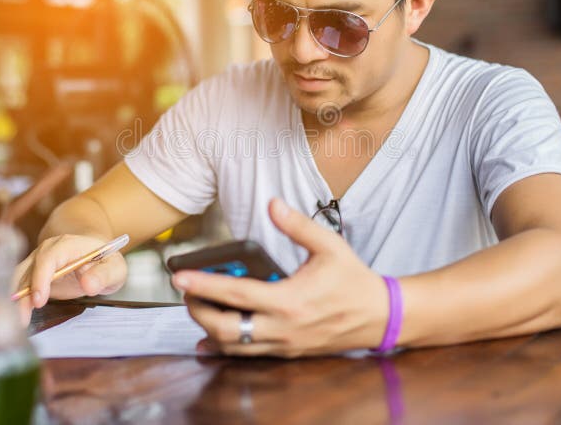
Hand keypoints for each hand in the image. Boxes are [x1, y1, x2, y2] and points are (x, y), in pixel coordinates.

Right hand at [12, 234, 127, 324]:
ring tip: (19, 322)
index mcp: (67, 245)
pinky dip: (17, 302)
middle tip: (21, 319)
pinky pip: (20, 287)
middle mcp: (47, 250)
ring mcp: (38, 261)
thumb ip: (104, 275)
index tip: (39, 300)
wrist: (96, 257)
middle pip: (28, 269)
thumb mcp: (115, 268)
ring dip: (15, 300)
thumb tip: (89, 284)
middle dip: (22, 294)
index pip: (48, 258)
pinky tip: (20, 318)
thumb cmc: (105, 261)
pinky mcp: (34, 274)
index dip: (41, 278)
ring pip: (19, 279)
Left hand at [173, 198, 388, 356]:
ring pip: (233, 346)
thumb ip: (298, 225)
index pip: (236, 293)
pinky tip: (209, 340)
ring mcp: (284, 345)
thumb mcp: (329, 246)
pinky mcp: (287, 353)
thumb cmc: (353, 280)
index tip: (180, 277)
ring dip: (208, 328)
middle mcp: (282, 328)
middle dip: (198, 311)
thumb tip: (272, 205)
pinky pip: (247, 356)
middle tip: (187, 292)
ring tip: (197, 306)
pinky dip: (224, 348)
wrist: (380, 317)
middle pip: (225, 328)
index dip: (204, 285)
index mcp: (290, 300)